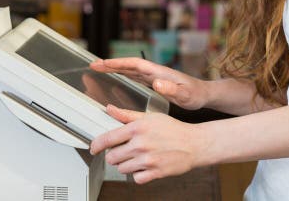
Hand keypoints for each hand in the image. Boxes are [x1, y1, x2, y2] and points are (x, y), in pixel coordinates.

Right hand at [89, 57, 208, 109]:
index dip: (117, 63)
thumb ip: (172, 90)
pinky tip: (118, 80)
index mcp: (158, 72)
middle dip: (111, 64)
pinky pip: (135, 77)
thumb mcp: (185, 95)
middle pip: (128, 65)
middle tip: (93, 65)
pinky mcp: (156, 82)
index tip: (102, 63)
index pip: (134, 64)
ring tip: (100, 70)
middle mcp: (155, 72)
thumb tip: (157, 83)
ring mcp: (155, 76)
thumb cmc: (196, 95)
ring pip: (130, 70)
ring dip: (115, 69)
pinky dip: (124, 75)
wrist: (204, 95)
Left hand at [89, 105, 210, 183]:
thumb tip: (110, 109)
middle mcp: (141, 144)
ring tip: (136, 157)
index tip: (94, 148)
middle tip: (123, 151)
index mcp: (137, 128)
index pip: (108, 139)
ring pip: (122, 168)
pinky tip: (144, 166)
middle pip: (112, 157)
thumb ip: (127, 115)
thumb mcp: (150, 117)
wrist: (194, 144)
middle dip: (115, 154)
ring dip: (126, 164)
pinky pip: (135, 178)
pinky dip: (138, 174)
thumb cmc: (173, 129)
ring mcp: (147, 160)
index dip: (97, 145)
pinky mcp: (154, 173)